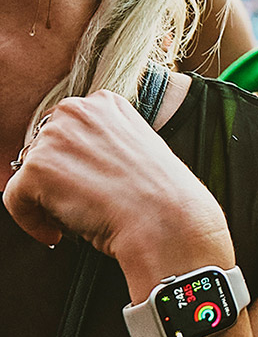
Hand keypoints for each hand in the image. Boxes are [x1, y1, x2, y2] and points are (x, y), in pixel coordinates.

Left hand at [5, 90, 233, 299]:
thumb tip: (74, 165)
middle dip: (55, 181)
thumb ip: (102, 143)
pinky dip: (30, 222)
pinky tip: (56, 233)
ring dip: (44, 202)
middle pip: (42, 150)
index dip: (70, 164)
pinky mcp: (36, 168)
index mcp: (103, 102)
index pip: (66, 131)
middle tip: (78, 206)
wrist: (163, 218)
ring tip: (73, 220)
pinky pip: (15, 200)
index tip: (82, 185)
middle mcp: (75, 110)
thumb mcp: (136, 148)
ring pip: (28, 176)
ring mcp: (53, 137)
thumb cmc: (159, 195)